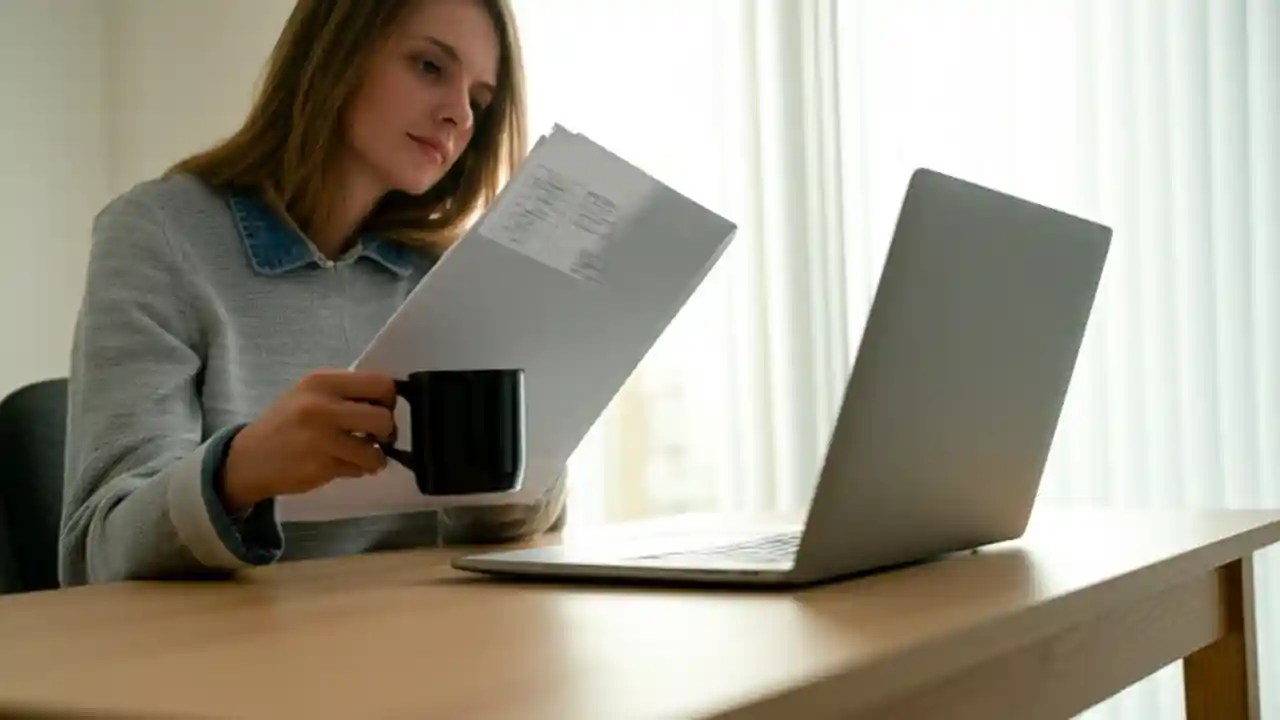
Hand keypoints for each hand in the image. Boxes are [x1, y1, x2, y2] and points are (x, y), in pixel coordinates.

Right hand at [218, 369, 397, 514]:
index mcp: (322, 381)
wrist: (249, 458)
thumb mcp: (310, 393)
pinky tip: (341, 464)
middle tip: (376, 436)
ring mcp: (321, 439)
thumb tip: (390, 401)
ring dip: (374, 457)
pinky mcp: (321, 467)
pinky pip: (359, 469)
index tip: (381, 408)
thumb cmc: (287, 422)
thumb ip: (345, 392)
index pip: (380, 383)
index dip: (388, 399)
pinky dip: (357, 469)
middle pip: (383, 418)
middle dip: (387, 431)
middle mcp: (322, 406)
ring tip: (361, 454)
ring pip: (375, 451)